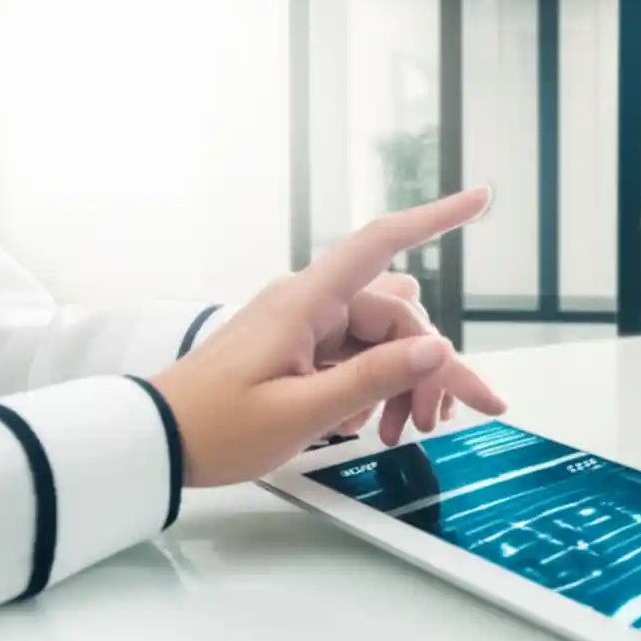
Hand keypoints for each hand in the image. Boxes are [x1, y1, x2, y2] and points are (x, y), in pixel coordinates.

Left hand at [152, 187, 506, 486]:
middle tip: (440, 424)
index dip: (436, 218)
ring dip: (406, 381)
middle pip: (400, 317)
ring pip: (386, 339)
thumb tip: (438, 349)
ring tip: (404, 431)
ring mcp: (308, 325)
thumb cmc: (216, 426)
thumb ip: (373, 378)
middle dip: (430, 368)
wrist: (158, 441)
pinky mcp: (304, 348)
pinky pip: (360, 357)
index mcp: (307, 302)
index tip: (482, 199)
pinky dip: (376, 388)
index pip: (382, 242)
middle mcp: (312, 303)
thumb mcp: (301, 411)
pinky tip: (368, 424)